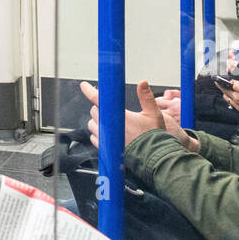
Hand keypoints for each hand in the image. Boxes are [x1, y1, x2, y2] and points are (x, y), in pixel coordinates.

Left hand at [80, 81, 197, 151]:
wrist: (153, 156)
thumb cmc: (154, 135)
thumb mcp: (154, 113)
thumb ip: (146, 97)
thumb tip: (142, 82)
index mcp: (120, 116)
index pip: (100, 101)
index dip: (90, 91)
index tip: (84, 86)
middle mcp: (109, 128)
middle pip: (95, 111)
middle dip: (100, 107)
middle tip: (111, 108)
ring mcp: (105, 139)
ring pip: (92, 124)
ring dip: (98, 120)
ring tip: (111, 122)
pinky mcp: (104, 148)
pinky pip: (94, 138)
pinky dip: (98, 133)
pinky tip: (109, 133)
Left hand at [221, 81, 238, 118]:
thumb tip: (233, 83)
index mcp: (238, 100)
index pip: (226, 92)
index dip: (222, 86)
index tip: (217, 82)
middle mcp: (238, 105)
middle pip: (228, 96)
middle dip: (227, 89)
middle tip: (228, 83)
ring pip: (233, 99)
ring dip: (235, 92)